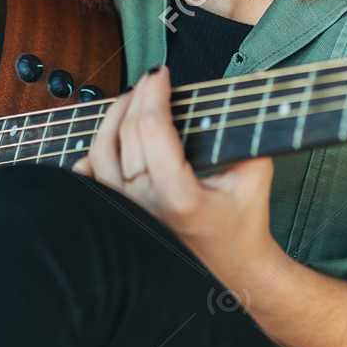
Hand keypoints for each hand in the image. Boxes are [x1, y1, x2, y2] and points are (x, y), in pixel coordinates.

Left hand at [72, 64, 282, 274]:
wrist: (233, 272)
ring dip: (112, 119)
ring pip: (101, 154)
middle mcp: (146, 206)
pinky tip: (104, 139)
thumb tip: (244, 84)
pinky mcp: (121, 219)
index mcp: (179, 196)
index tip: (162, 73)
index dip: (154, 93)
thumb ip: (249, 131)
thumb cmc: (244, 223)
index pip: (153, 129)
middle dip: (136, 97)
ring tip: (130, 99)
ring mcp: (128, 214)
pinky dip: (89, 157)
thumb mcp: (256, 175)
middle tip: (150, 78)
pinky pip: (90, 182)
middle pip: (126, 135)